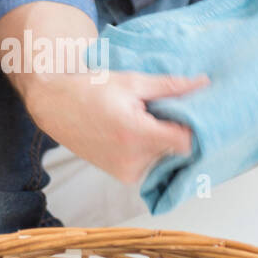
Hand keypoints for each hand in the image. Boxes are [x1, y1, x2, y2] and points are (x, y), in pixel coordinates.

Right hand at [25, 70, 209, 185]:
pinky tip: (137, 133)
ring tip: (144, 120)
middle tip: (162, 111)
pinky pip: (152, 165)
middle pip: (178, 150)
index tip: (188, 111)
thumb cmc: (89, 90)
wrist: (54, 106)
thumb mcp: (132, 81)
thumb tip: (203, 84)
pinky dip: (152, 150)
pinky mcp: (123, 176)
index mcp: (135, 134)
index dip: (193, 126)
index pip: (187, 142)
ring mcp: (127, 172)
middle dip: (176, 130)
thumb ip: (170, 87)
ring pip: (166, 158)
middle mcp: (132, 159)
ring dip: (163, 141)